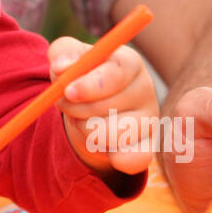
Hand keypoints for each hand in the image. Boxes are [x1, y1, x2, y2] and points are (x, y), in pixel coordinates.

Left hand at [47, 37, 158, 177]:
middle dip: (75, 108)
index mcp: (129, 62)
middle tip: (65, 103)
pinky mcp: (147, 148)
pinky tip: (99, 144)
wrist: (90, 111)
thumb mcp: (69, 60)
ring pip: (111, 134)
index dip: (90, 84)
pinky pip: (131, 159)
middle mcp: (145, 90)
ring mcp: (149, 120)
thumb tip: (62, 66)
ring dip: (85, 130)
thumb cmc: (80, 79)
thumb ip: (63, 53)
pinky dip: (110, 156)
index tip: (68, 91)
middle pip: (107, 105)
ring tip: (83, 119)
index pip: (116, 73)